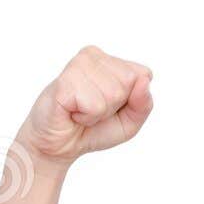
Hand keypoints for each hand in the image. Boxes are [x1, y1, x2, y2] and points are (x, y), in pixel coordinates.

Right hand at [17, 45, 153, 163]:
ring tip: (81, 111)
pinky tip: (72, 112)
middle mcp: (94, 56)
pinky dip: (87, 117)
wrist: (59, 146)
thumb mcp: (129, 122)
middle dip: (115, 106)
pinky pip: (94, 104)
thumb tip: (145, 81)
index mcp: (110, 61)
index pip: (144, 74)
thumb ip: (143, 104)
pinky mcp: (65, 81)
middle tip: (93, 110)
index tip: (111, 106)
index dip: (132, 100)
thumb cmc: (93, 130)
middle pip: (130, 82)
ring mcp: (77, 66)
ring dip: (99, 113)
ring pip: (113, 93)